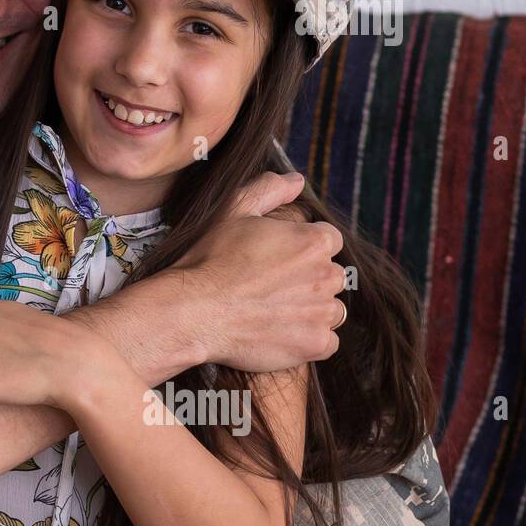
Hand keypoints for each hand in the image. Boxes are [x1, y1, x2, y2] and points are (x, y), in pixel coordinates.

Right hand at [167, 171, 346, 372]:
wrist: (194, 311)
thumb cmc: (210, 259)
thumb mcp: (233, 211)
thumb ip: (269, 189)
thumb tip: (296, 180)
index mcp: (313, 241)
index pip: (328, 240)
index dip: (302, 247)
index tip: (278, 259)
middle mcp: (327, 276)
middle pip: (331, 275)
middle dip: (308, 279)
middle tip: (271, 286)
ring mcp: (322, 313)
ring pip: (331, 309)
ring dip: (311, 309)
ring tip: (273, 310)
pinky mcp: (314, 345)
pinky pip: (326, 342)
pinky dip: (308, 338)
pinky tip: (278, 331)